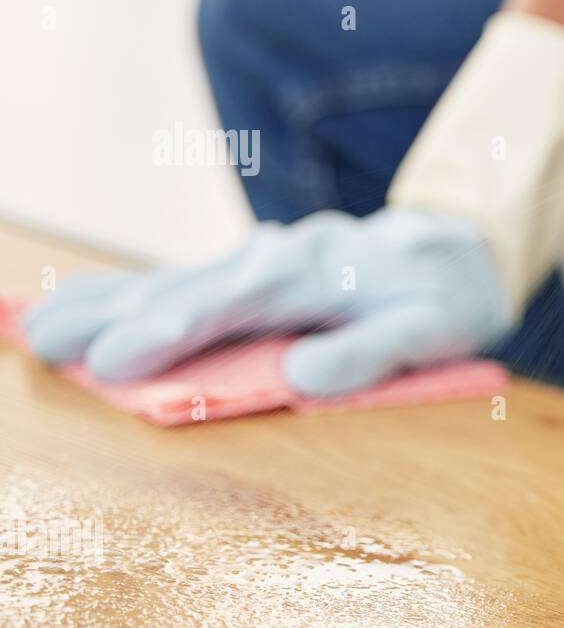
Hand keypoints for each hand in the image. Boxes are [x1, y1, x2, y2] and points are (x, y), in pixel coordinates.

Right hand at [23, 209, 510, 396]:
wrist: (458, 247)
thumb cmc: (444, 299)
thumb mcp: (430, 332)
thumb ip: (368, 354)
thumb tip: (297, 380)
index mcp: (316, 274)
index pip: (232, 306)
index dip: (170, 333)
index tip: (113, 361)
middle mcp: (277, 257)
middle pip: (187, 288)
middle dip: (116, 317)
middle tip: (47, 346)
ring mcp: (262, 259)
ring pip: (176, 280)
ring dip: (108, 302)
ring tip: (40, 328)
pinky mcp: (255, 270)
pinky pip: (187, 280)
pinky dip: (133, 292)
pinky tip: (85, 305)